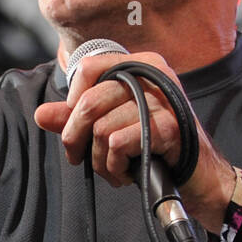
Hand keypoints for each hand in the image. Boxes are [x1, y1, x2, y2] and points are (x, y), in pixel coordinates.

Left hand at [33, 50, 235, 233]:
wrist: (199, 175)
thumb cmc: (155, 148)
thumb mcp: (112, 129)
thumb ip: (79, 119)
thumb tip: (42, 114)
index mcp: (139, 65)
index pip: (88, 68)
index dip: (71, 101)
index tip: (75, 126)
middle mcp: (153, 74)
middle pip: (89, 102)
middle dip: (75, 139)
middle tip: (79, 158)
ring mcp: (163, 100)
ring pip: (102, 129)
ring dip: (100, 161)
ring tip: (114, 169)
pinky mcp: (169, 127)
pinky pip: (119, 144)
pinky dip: (116, 167)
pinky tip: (127, 174)